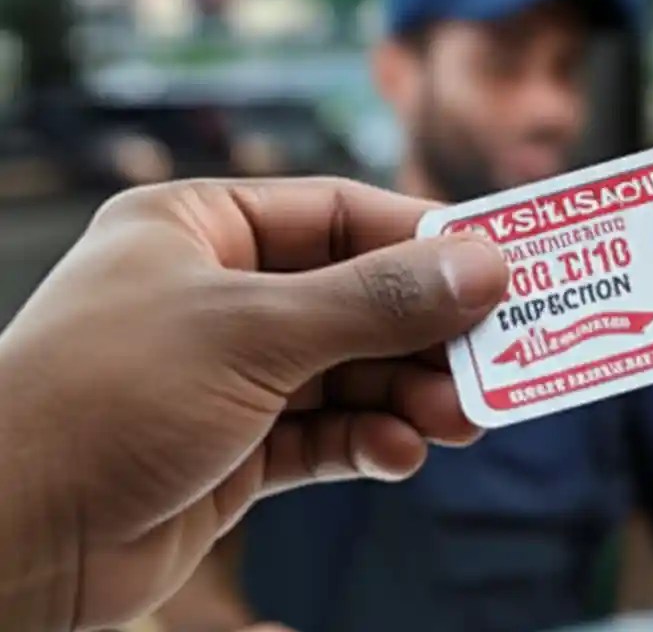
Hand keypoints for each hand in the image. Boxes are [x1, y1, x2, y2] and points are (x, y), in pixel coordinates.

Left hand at [0, 179, 506, 629]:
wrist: (8, 540)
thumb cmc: (102, 399)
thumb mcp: (253, 332)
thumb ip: (376, 302)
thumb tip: (485, 267)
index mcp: (200, 230)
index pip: (339, 216)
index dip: (423, 240)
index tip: (500, 268)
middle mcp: (217, 295)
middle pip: (356, 300)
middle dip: (424, 335)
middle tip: (490, 361)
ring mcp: (227, 376)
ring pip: (349, 373)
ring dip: (406, 395)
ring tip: (457, 418)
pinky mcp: (235, 450)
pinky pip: (325, 435)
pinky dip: (368, 442)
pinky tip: (397, 453)